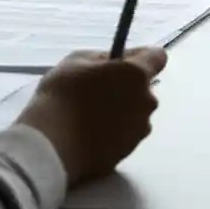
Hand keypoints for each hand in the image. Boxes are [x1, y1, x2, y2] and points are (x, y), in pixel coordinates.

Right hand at [16, 48, 166, 185]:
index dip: (139, 57)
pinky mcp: (129, 152)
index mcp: (136, 74)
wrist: (51, 148)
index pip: (157, 56)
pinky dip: (113, 133)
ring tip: (88, 117)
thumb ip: (102, 59)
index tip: (119, 62)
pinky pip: (125, 135)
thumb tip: (113, 62)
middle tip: (95, 92)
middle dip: (125, 87)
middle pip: (144, 88)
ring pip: (135, 113)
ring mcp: (140, 130)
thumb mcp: (75, 62)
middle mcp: (147, 101)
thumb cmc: (61, 98)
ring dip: (120, 111)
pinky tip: (88, 135)